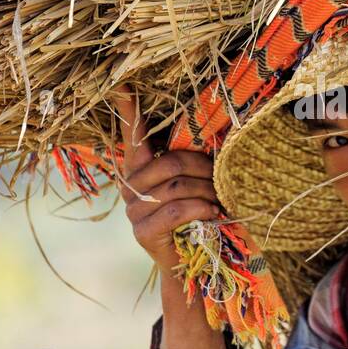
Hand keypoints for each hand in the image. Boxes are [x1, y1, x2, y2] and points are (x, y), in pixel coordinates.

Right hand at [113, 84, 221, 274]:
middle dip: (204, 169)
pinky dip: (201, 209)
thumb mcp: (197, 183)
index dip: (129, 111)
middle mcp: (131, 185)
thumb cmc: (199, 216)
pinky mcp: (142, 231)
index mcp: (142, 167)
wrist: (192, 263)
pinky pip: (176, 210)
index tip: (122, 85)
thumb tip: (214, 129)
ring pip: (177, 186)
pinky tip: (213, 214)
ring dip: (207, 192)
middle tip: (224, 180)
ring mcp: (134, 209)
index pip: (134, 135)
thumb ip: (193, 160)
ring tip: (222, 201)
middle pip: (171, 162)